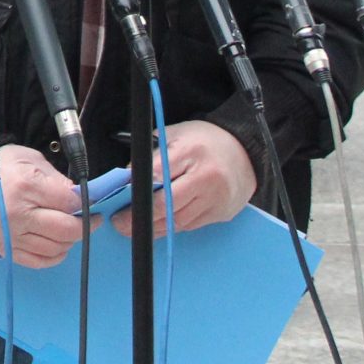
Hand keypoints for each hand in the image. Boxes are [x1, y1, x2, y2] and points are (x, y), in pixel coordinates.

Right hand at [0, 144, 88, 268]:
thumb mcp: (28, 159)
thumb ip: (55, 177)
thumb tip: (79, 196)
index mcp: (27, 186)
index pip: (70, 202)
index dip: (85, 202)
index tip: (91, 202)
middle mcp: (20, 214)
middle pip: (67, 230)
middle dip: (85, 225)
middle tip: (91, 220)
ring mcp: (12, 235)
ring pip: (56, 248)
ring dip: (70, 241)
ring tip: (71, 229)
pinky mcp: (6, 249)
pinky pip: (38, 262)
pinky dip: (54, 256)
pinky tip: (58, 246)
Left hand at [113, 119, 257, 237]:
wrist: (245, 151)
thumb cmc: (203, 141)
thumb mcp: (174, 135)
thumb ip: (151, 155)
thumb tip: (128, 178)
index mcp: (191, 151)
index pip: (157, 176)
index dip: (135, 191)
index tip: (119, 200)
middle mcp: (206, 177)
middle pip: (167, 204)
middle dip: (140, 217)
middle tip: (120, 223)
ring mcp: (217, 198)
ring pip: (178, 220)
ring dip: (154, 227)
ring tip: (134, 228)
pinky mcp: (222, 213)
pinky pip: (191, 225)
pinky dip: (172, 227)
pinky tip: (158, 227)